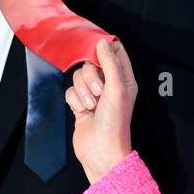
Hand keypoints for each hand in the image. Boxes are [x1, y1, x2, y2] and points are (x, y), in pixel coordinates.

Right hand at [65, 39, 137, 184]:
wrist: (101, 151)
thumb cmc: (115, 124)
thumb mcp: (117, 89)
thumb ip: (110, 63)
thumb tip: (103, 42)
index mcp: (124, 79)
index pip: (115, 52)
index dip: (105, 47)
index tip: (94, 46)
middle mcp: (109, 85)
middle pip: (91, 63)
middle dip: (91, 76)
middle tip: (99, 92)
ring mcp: (94, 95)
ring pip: (78, 76)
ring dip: (83, 90)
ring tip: (92, 105)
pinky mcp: (80, 104)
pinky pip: (70, 91)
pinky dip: (74, 100)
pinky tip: (83, 111)